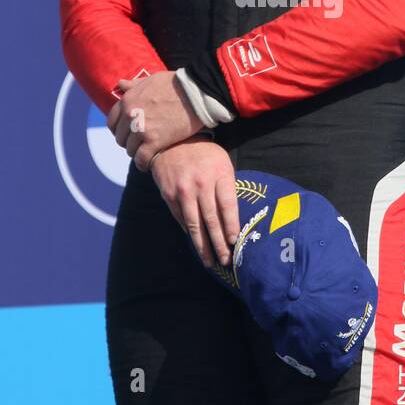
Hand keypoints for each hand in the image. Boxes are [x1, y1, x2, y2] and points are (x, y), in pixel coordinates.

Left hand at [107, 71, 202, 169]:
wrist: (197, 92)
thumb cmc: (177, 83)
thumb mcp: (152, 79)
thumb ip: (135, 84)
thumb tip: (121, 84)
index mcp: (128, 100)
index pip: (112, 122)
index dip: (120, 129)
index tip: (128, 133)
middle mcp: (130, 115)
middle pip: (121, 138)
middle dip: (129, 141)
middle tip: (140, 144)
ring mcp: (141, 129)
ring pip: (130, 149)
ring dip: (137, 152)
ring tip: (147, 153)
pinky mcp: (154, 141)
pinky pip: (141, 158)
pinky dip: (143, 163)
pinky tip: (148, 164)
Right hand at [150, 137, 239, 269]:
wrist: (172, 142)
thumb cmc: (205, 155)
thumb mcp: (222, 163)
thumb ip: (227, 188)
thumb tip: (233, 219)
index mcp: (220, 175)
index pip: (228, 206)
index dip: (231, 226)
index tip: (235, 242)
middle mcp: (201, 184)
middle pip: (212, 220)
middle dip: (219, 243)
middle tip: (225, 260)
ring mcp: (183, 191)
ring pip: (194, 224)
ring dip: (203, 246)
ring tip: (210, 261)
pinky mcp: (169, 195)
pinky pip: (181, 219)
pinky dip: (189, 233)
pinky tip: (196, 244)